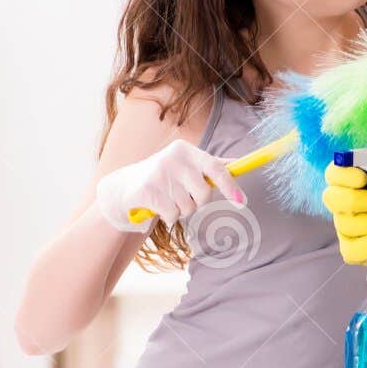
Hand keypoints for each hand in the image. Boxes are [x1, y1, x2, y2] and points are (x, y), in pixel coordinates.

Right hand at [96, 139, 244, 232]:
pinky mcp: (147, 191)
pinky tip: (159, 208)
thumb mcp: (186, 165)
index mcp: (185, 150)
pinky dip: (169, 218)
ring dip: (181, 211)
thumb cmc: (165, 176)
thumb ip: (211, 165)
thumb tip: (238, 163)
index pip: (215, 167)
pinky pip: (172, 215)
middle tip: (184, 198)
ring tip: (168, 200)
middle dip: (197, 202)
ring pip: (188, 207)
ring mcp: (158, 174)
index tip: (241, 202)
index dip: (230, 185)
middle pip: (203, 193)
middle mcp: (173, 158)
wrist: (126, 186)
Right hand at [321, 164, 366, 318]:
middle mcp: (347, 205)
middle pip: (331, 198)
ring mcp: (347, 228)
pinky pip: (350, 250)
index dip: (342, 174)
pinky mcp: (353, 251)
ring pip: (345, 225)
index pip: (335, 174)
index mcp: (358, 184)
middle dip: (354, 199)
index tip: (362, 178)